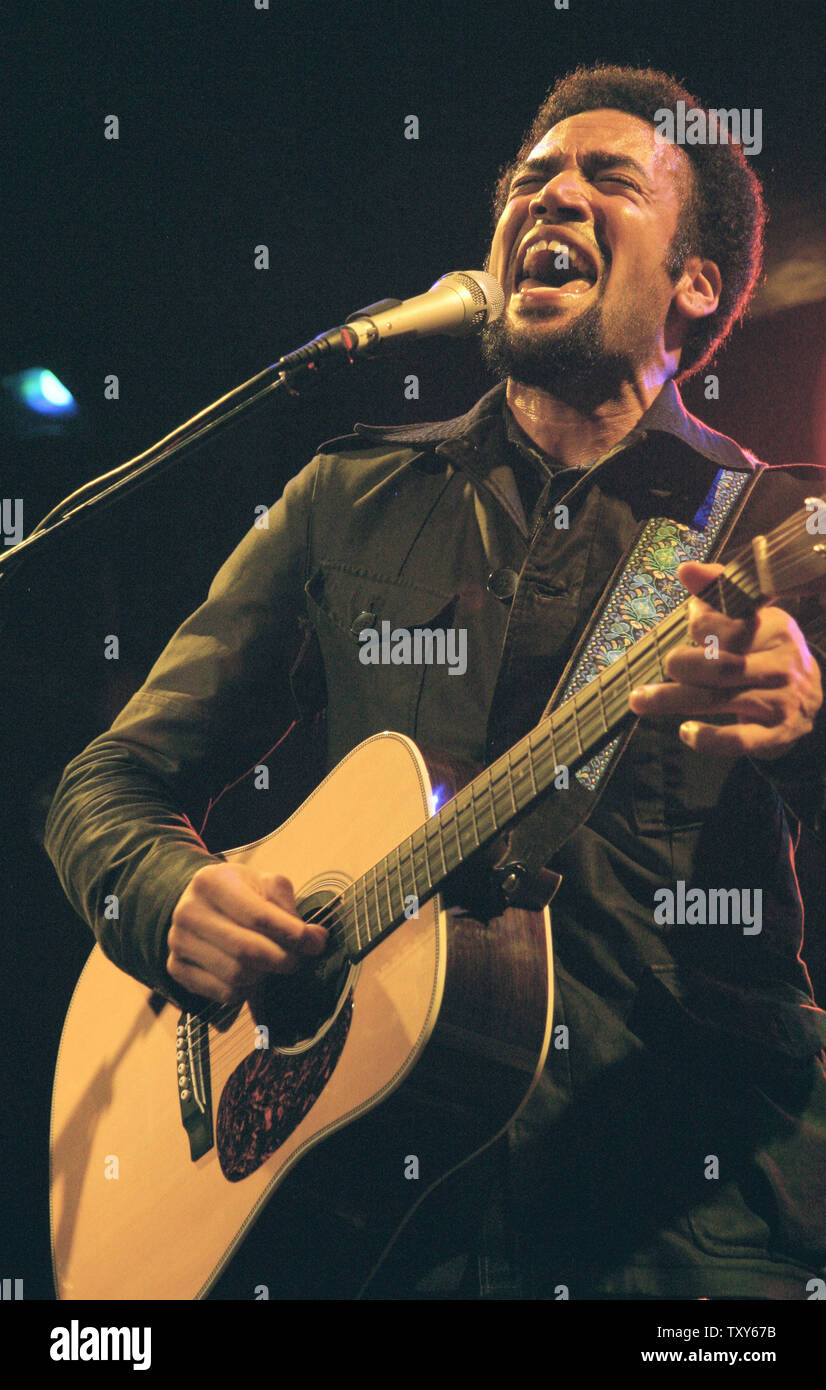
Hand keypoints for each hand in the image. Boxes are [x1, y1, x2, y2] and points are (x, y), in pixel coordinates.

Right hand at [167, 862, 326, 1002]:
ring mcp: (177, 942)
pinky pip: (223, 994)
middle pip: (247, 951)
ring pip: (236, 976)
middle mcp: (188, 911)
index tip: (316, 943)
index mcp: (211, 882)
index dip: (293, 935)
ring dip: (265, 976)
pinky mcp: (176, 968)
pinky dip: (246, 991)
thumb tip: (315, 938)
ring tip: (273, 963)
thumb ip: (288, 906)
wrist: (201, 902)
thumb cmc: (240, 893)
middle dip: (283, 960)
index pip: (258, 917)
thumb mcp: (264, 883)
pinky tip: (253, 975)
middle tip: (299, 959)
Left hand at [627, 560, 822, 760]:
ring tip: (640, 700)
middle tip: (667, 661)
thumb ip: (718, 591)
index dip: (704, 624)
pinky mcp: (775, 736)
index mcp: (775, 630)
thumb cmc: (764, 651)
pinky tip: (685, 731)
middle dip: (686, 664)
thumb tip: (685, 569)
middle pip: (723, 666)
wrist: (808, 700)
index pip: (733, 625)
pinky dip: (709, 739)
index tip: (690, 620)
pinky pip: (739, 740)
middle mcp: (781, 666)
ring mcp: (781, 703)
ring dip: (674, 700)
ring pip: (721, 701)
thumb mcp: (750, 617)